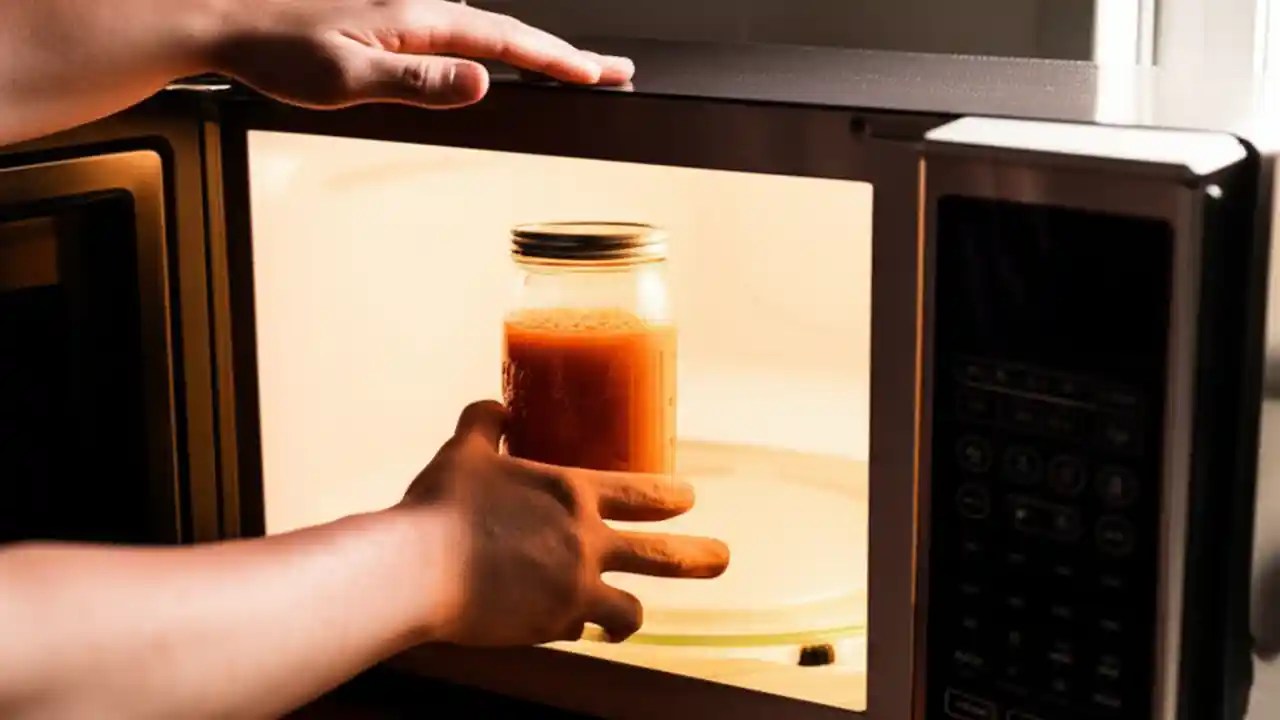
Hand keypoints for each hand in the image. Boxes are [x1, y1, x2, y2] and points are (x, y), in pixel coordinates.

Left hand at [210, 0, 634, 109]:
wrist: (230, 20)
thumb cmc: (279, 49)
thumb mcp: (348, 75)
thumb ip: (417, 81)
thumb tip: (481, 81)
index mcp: (416, 16)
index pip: (506, 40)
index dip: (559, 59)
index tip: (601, 73)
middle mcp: (419, 5)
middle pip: (511, 29)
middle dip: (566, 53)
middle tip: (614, 70)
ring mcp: (407, 9)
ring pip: (490, 29)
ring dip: (537, 48)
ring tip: (574, 66)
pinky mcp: (393, 18)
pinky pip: (464, 30)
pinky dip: (499, 44)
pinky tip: (504, 55)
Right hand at [395, 401, 728, 645]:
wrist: (419, 568)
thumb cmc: (442, 505)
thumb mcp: (465, 450)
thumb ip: (485, 424)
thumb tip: (495, 407)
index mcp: (573, 493)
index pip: (642, 493)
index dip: (670, 496)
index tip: (689, 498)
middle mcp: (587, 542)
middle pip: (663, 554)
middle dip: (700, 557)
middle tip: (723, 559)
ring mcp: (576, 588)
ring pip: (631, 609)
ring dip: (630, 613)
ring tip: (628, 619)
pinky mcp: (553, 626)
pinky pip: (580, 630)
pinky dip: (576, 628)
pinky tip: (566, 627)